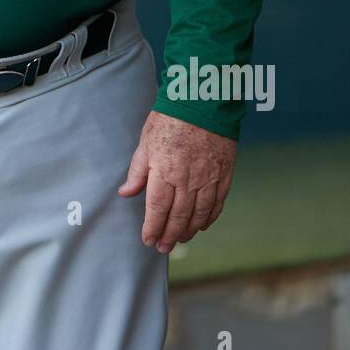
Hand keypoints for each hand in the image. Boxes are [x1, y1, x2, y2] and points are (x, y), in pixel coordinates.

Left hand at [118, 111, 236, 253]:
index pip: (157, 209)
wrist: (203, 101)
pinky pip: (218, 202)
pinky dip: (210, 217)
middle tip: (163, 248)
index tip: (148, 240)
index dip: (152, 227)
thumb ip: (137, 171)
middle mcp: (187, 180)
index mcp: (164, 172)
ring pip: (199, 214)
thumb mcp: (146, 141)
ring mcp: (208, 178)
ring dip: (189, 230)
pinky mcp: (224, 174)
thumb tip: (126, 193)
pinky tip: (203, 225)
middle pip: (178, 216)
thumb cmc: (170, 118)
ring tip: (181, 240)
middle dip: (169, 235)